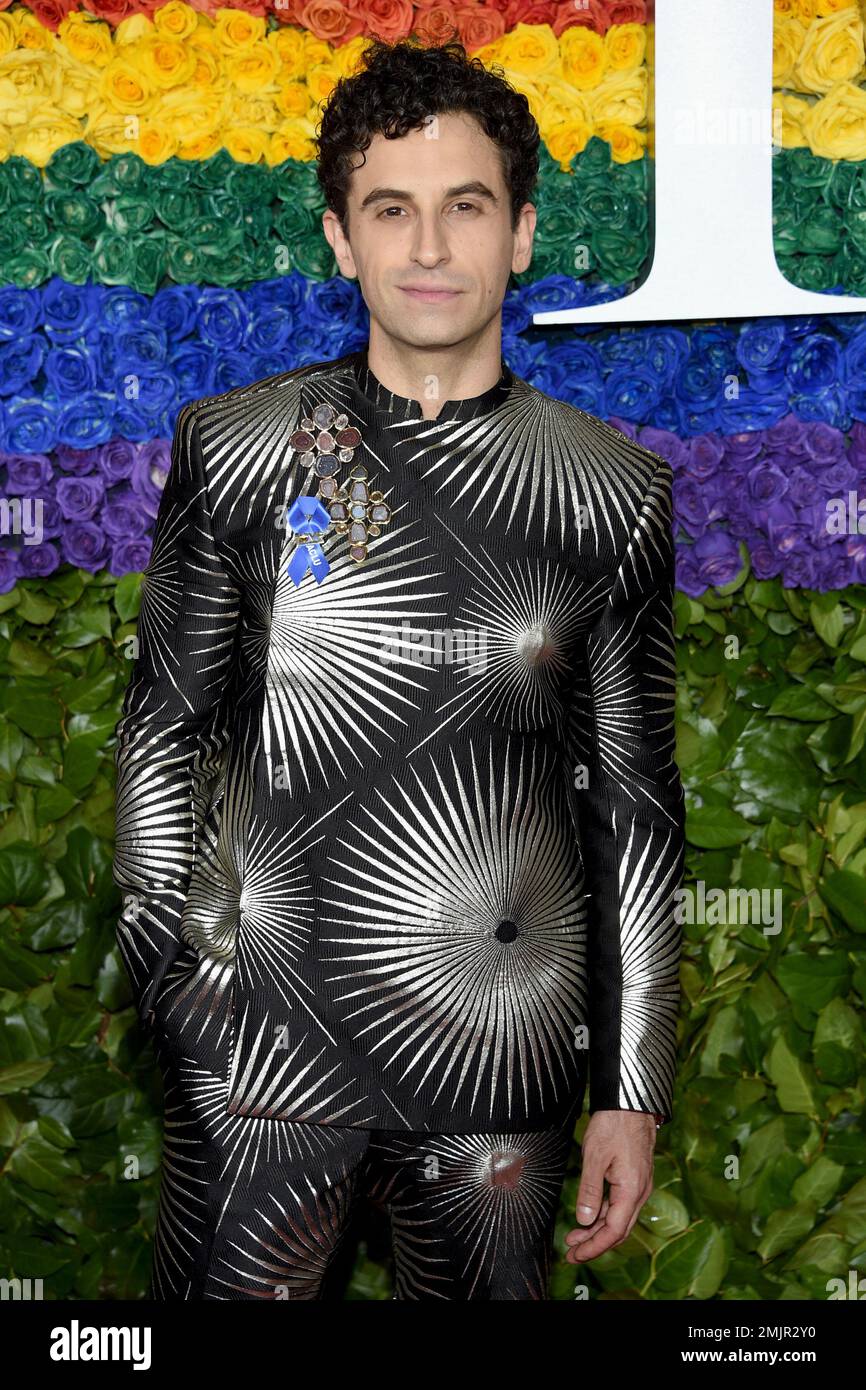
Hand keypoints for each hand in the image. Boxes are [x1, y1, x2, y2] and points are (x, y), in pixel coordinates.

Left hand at [564, 1109, 656, 1262]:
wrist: (631, 1103)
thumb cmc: (614, 1126)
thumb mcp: (595, 1157)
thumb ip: (590, 1191)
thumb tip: (583, 1220)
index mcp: (631, 1191)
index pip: (613, 1232)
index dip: (594, 1247)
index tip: (576, 1255)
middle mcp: (639, 1193)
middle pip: (618, 1230)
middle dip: (594, 1245)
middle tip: (572, 1254)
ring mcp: (638, 1186)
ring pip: (618, 1218)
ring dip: (597, 1231)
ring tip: (574, 1238)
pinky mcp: (634, 1178)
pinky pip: (619, 1205)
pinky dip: (603, 1214)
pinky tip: (588, 1216)